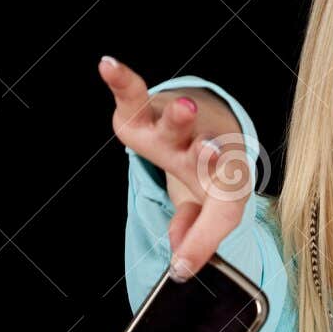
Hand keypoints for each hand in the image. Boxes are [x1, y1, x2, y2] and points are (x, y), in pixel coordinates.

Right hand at [98, 55, 250, 279]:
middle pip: (207, 153)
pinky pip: (134, 93)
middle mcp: (203, 150)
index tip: (182, 265)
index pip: (221, 211)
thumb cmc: (211, 173)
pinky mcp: (146, 111)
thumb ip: (198, 236)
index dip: (202, 239)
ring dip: (179, 118)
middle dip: (208, 154)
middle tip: (212, 152)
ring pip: (177, 124)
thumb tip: (181, 265)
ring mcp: (176, 129)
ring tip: (185, 107)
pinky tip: (107, 66)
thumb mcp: (211, 209)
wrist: (213, 122)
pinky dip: (122, 81)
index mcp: (225, 181)